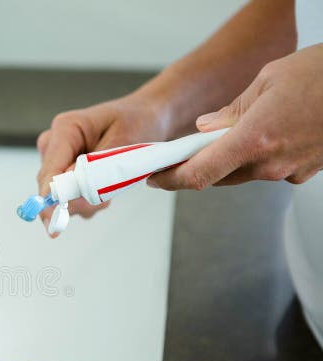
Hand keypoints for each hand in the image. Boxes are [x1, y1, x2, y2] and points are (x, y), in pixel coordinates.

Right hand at [36, 93, 172, 236]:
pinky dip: (87, 199)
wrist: (145, 118)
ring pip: (59, 196)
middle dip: (77, 200)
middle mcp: (55, 143)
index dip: (53, 194)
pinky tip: (104, 186)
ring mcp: (57, 158)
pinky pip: (68, 196)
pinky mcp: (62, 171)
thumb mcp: (125, 141)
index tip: (54, 216)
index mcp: (66, 128)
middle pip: (51, 186)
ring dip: (85, 201)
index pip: (51, 168)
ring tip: (111, 186)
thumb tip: (71, 187)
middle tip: (106, 201)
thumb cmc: (137, 122)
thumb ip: (97, 166)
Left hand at [148, 43, 322, 190]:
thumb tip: (205, 129)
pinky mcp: (305, 172)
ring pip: (243, 173)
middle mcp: (271, 164)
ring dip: (230, 159)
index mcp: (254, 140)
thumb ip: (230, 111)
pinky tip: (267, 133)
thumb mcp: (268, 80)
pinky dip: (258, 156)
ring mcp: (290, 171)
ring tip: (233, 132)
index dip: (171, 180)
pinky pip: (269, 169)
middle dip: (198, 166)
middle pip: (218, 177)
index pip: (199, 175)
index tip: (156, 178)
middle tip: (184, 152)